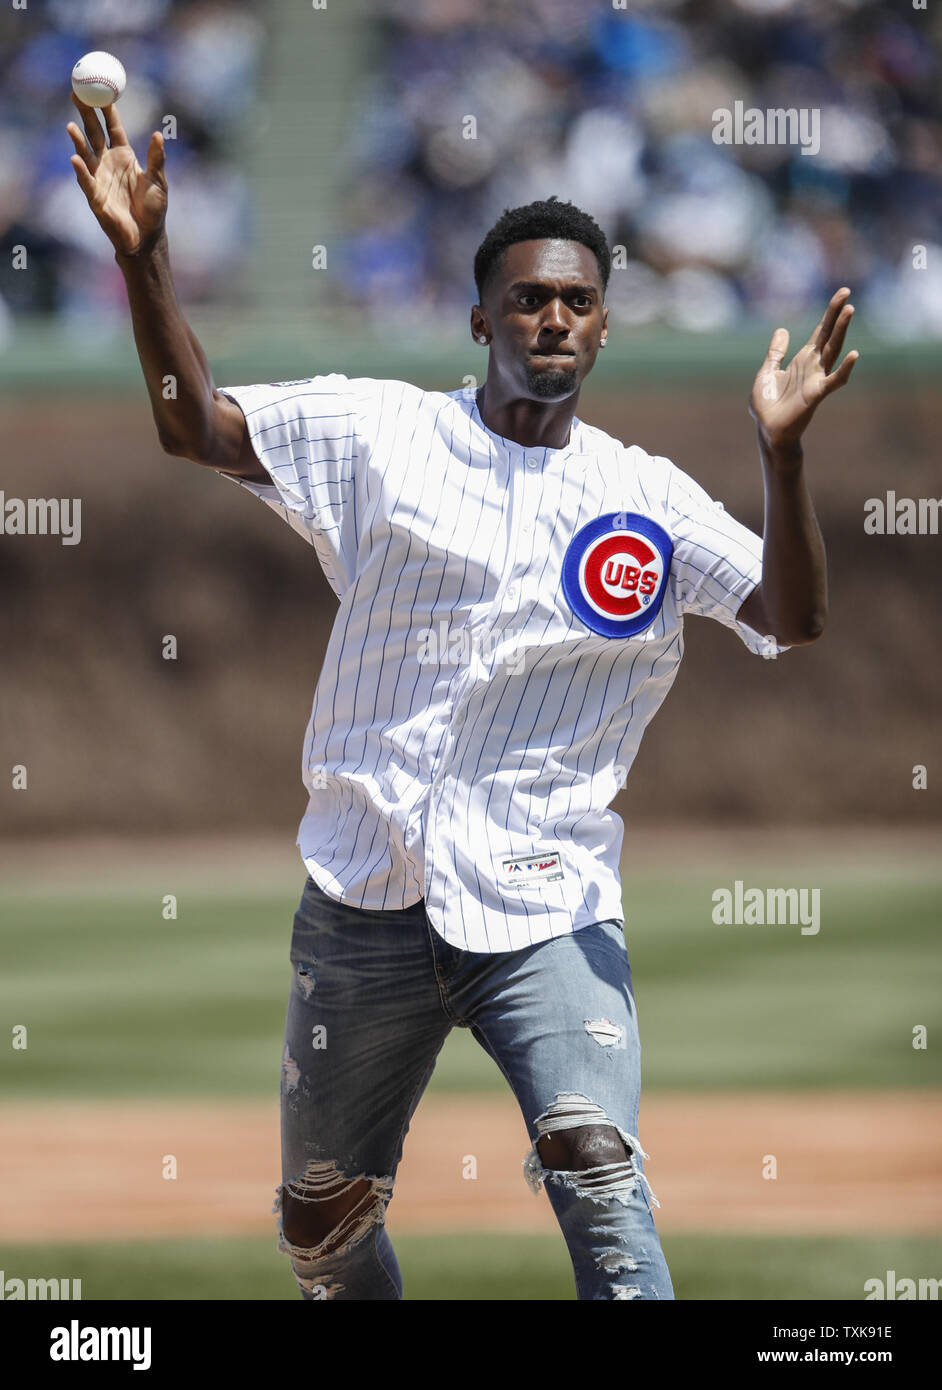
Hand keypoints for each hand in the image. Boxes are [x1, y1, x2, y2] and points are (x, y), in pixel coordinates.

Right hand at [66, 93, 167, 256]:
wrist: (146, 237)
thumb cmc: (153, 209)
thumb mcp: (158, 181)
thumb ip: (156, 159)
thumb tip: (159, 135)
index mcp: (124, 155)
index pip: (112, 126)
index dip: (106, 109)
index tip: (101, 89)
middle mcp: (108, 162)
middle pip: (94, 133)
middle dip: (85, 113)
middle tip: (76, 93)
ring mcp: (99, 178)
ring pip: (86, 154)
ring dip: (78, 140)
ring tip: (70, 125)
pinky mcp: (96, 197)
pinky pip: (87, 181)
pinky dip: (81, 170)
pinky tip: (75, 158)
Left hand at [749, 288, 858, 455]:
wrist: (767, 431)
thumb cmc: (767, 405)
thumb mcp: (766, 372)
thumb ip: (776, 352)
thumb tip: (782, 330)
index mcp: (802, 360)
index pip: (820, 332)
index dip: (829, 313)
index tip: (841, 294)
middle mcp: (813, 367)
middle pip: (829, 336)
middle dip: (837, 315)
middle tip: (846, 293)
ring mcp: (817, 379)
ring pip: (833, 351)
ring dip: (841, 331)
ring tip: (849, 311)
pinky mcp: (816, 395)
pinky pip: (834, 380)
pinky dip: (844, 368)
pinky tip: (854, 355)